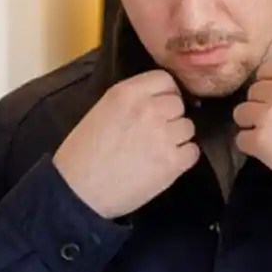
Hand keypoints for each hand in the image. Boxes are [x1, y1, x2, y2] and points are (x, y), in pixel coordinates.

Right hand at [53, 70, 198, 218]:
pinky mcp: (173, 162)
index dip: (166, 93)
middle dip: (170, 117)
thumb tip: (155, 101)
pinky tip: (164, 164)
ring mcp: (163, 135)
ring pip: (188, 128)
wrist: (79, 192)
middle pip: (178, 104)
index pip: (165, 79)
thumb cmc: (83, 154)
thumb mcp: (102, 110)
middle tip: (155, 133)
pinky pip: (192, 151)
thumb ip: (131, 101)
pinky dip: (183, 158)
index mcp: (127, 93)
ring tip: (157, 151)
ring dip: (177, 138)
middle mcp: (149, 109)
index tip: (160, 105)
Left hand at [233, 60, 271, 189]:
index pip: (264, 71)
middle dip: (260, 106)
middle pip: (251, 93)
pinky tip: (268, 151)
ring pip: (241, 114)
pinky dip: (251, 146)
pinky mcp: (259, 140)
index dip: (267, 86)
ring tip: (269, 137)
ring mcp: (266, 114)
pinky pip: (241, 139)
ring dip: (251, 125)